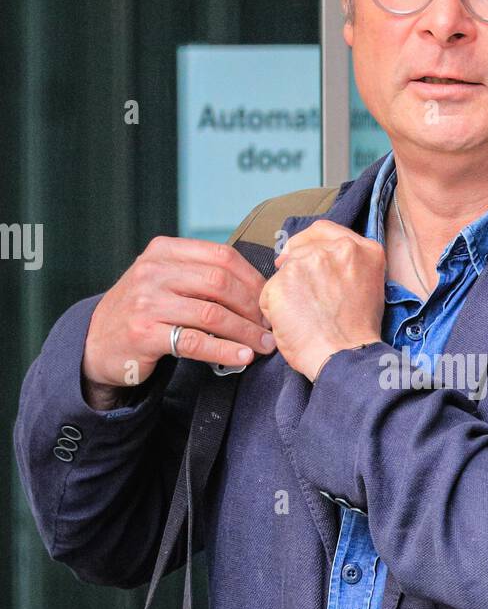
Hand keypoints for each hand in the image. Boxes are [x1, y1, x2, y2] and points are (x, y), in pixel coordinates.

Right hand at [82, 236, 276, 400]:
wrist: (96, 343)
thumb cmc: (143, 311)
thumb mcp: (164, 279)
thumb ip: (199, 275)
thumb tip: (255, 287)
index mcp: (164, 251)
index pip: (221, 256)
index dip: (252, 279)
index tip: (269, 298)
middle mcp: (153, 271)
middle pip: (220, 282)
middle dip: (252, 306)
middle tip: (269, 325)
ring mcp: (146, 302)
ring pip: (212, 313)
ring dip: (245, 332)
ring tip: (263, 345)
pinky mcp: (144, 334)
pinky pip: (196, 342)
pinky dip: (225, 350)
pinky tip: (242, 357)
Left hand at [259, 220, 384, 381]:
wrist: (345, 357)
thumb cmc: (356, 333)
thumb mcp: (368, 287)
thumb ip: (347, 267)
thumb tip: (319, 264)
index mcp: (363, 250)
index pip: (323, 230)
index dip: (307, 243)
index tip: (299, 255)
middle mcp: (336, 249)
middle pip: (300, 248)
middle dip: (294, 268)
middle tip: (298, 295)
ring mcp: (307, 262)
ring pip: (284, 270)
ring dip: (286, 291)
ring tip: (301, 317)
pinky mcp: (282, 280)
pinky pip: (269, 292)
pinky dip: (273, 309)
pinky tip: (289, 324)